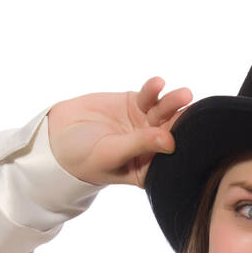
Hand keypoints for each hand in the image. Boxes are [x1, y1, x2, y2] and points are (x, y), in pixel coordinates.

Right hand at [46, 76, 192, 188]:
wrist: (57, 138)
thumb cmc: (83, 157)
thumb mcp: (111, 153)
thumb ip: (140, 145)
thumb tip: (170, 142)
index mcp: (149, 169)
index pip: (171, 159)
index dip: (183, 147)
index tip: (193, 137)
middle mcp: (152, 148)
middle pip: (171, 132)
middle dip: (181, 121)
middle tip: (191, 111)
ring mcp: (145, 125)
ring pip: (163, 112)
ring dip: (172, 102)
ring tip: (183, 94)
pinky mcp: (135, 104)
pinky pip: (148, 96)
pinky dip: (153, 90)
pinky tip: (157, 83)